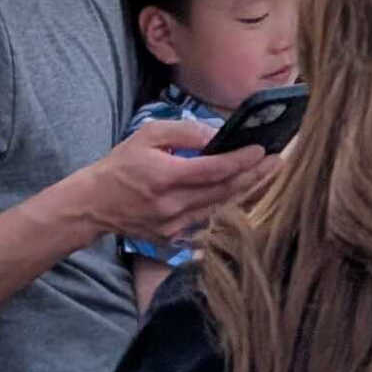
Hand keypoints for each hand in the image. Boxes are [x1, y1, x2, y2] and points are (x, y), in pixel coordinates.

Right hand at [86, 112, 274, 249]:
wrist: (93, 204)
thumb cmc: (121, 164)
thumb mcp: (148, 135)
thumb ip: (184, 133)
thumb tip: (215, 134)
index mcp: (165, 178)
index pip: (214, 170)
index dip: (241, 160)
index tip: (262, 149)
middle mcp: (172, 206)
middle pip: (223, 192)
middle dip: (253, 176)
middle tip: (278, 162)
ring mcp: (172, 227)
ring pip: (218, 209)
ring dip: (245, 193)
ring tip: (267, 176)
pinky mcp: (170, 238)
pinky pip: (205, 223)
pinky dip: (225, 209)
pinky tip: (242, 196)